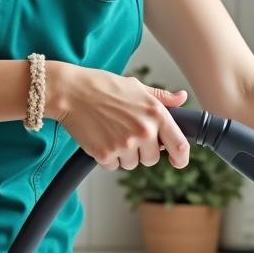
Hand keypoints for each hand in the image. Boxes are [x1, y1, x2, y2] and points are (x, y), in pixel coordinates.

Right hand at [49, 65, 190, 171]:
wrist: (71, 92)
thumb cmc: (103, 86)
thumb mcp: (137, 86)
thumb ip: (162, 97)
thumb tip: (182, 98)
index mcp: (156, 114)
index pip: (180, 146)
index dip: (181, 158)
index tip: (178, 161)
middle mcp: (144, 131)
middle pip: (152, 159)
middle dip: (143, 151)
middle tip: (127, 133)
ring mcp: (124, 144)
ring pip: (132, 164)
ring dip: (124, 154)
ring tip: (112, 132)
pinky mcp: (105, 154)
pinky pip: (112, 166)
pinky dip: (107, 157)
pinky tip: (100, 137)